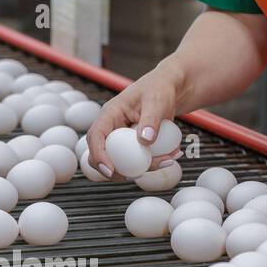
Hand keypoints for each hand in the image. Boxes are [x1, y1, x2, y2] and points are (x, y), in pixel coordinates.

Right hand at [87, 59, 186, 179]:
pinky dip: (152, 164)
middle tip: (132, 177)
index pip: (95, 136)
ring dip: (141, 168)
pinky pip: (137, 160)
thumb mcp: (157, 101)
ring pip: (121, 162)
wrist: (170, 88)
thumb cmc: (161, 88)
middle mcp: (112, 128)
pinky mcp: (134, 145)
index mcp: (110, 114)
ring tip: (167, 160)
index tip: (109, 170)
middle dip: (113, 171)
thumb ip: (151, 120)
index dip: (98, 155)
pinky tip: (170, 157)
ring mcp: (122, 138)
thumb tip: (144, 141)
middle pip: (100, 154)